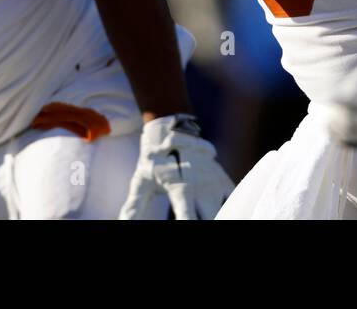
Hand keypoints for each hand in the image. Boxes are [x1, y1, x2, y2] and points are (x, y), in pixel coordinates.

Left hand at [119, 115, 234, 219]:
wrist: (173, 129)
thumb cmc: (155, 160)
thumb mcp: (142, 181)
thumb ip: (135, 205)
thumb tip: (123, 222)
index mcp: (180, 187)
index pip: (187, 215)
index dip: (189, 223)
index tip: (188, 226)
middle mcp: (200, 184)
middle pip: (211, 214)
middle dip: (209, 219)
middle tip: (205, 222)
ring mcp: (213, 181)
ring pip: (225, 206)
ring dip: (221, 214)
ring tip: (218, 218)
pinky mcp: (222, 178)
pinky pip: (233, 197)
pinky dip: (233, 207)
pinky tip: (229, 213)